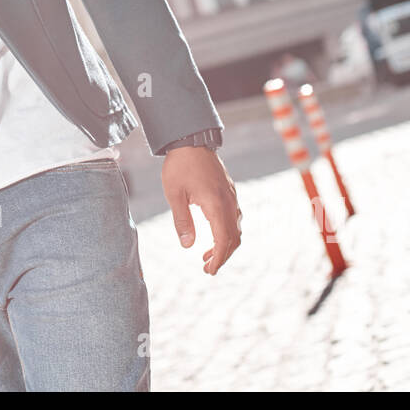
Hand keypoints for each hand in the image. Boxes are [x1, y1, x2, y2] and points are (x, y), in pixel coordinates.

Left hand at [161, 146, 241, 274]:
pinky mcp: (228, 191)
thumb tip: (187, 245)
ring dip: (224, 244)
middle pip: (234, 237)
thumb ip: (181, 220)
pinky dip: (226, 230)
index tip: (208, 270)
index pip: (224, 239)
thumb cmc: (180, 166)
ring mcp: (231, 195)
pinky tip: (214, 232)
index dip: (218, 258)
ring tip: (206, 254)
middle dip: (222, 255)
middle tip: (207, 268)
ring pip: (235, 227)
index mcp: (216, 204)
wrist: (191, 139)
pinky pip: (234, 216)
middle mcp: (228, 202)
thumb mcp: (174, 194)